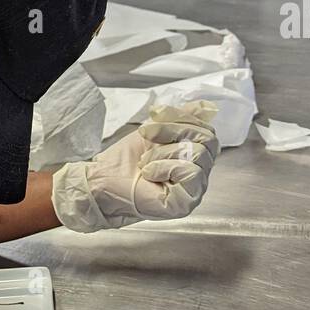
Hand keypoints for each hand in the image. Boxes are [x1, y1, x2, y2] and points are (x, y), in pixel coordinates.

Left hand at [51, 102, 219, 232]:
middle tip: (147, 135)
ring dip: (163, 152)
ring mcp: (194, 190)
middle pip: (208, 140)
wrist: (102, 179)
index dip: (182, 117)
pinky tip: (149, 174)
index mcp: (194, 158)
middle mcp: (199, 174)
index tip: (155, 115)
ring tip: (145, 162)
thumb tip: (205, 107)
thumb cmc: (125, 160)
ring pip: (200, 154)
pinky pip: (191, 173)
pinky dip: (165, 167)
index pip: (207, 130)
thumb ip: (182, 118)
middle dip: (173, 131)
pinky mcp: (186, 202)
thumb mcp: (156, 129)